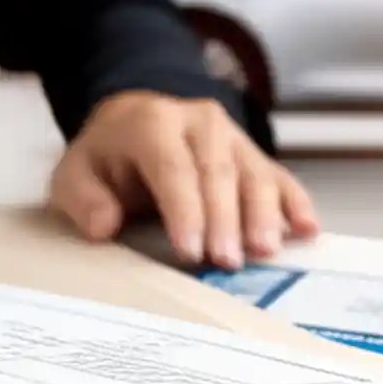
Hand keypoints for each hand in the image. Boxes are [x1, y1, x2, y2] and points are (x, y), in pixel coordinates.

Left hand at [48, 90, 319, 268]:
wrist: (136, 122)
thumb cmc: (109, 158)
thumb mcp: (76, 174)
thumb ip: (83, 198)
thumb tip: (104, 225)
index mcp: (152, 124)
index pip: (173, 168)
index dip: (185, 211)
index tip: (190, 251)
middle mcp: (199, 123)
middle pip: (218, 172)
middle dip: (225, 220)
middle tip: (227, 261)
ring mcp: (233, 136)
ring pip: (254, 173)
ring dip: (263, 214)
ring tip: (264, 251)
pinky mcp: (254, 154)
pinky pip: (279, 177)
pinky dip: (295, 203)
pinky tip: (307, 229)